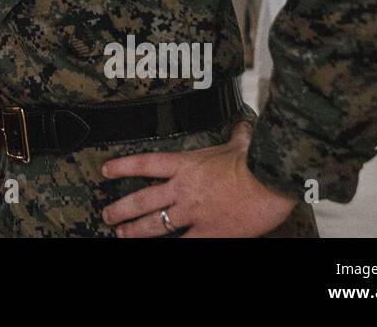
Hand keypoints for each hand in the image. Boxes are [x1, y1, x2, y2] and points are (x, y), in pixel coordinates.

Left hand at [100, 122, 297, 237]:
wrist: (271, 181)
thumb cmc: (256, 161)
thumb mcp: (241, 144)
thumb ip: (237, 137)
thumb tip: (244, 127)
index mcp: (187, 164)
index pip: (146, 163)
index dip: (123, 167)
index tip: (105, 170)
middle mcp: (183, 189)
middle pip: (143, 199)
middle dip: (121, 209)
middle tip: (107, 215)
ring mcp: (193, 212)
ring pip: (156, 224)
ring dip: (136, 231)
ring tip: (122, 235)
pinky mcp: (209, 233)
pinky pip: (184, 244)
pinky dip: (171, 248)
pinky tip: (159, 250)